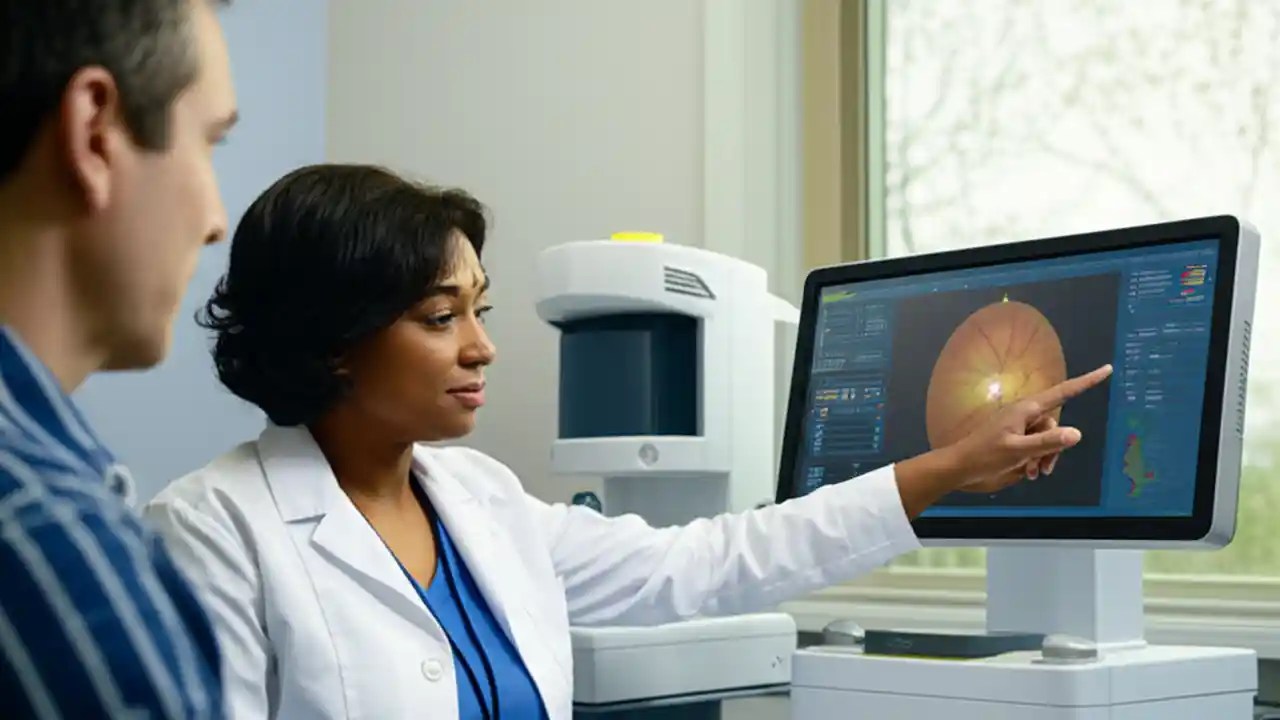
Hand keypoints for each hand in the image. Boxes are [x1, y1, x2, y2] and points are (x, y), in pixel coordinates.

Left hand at [949, 364, 1113, 492]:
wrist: (960, 468)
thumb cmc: (984, 455)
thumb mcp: (1017, 451)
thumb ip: (1047, 443)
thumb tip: (1076, 433)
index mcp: (1026, 409)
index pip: (1063, 392)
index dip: (1086, 382)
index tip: (1106, 370)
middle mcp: (1025, 415)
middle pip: (1056, 426)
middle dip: (1054, 448)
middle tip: (1044, 468)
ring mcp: (1021, 428)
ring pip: (1048, 439)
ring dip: (1045, 457)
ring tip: (1034, 473)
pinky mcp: (1016, 440)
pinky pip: (1037, 447)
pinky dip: (1037, 460)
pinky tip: (1029, 473)